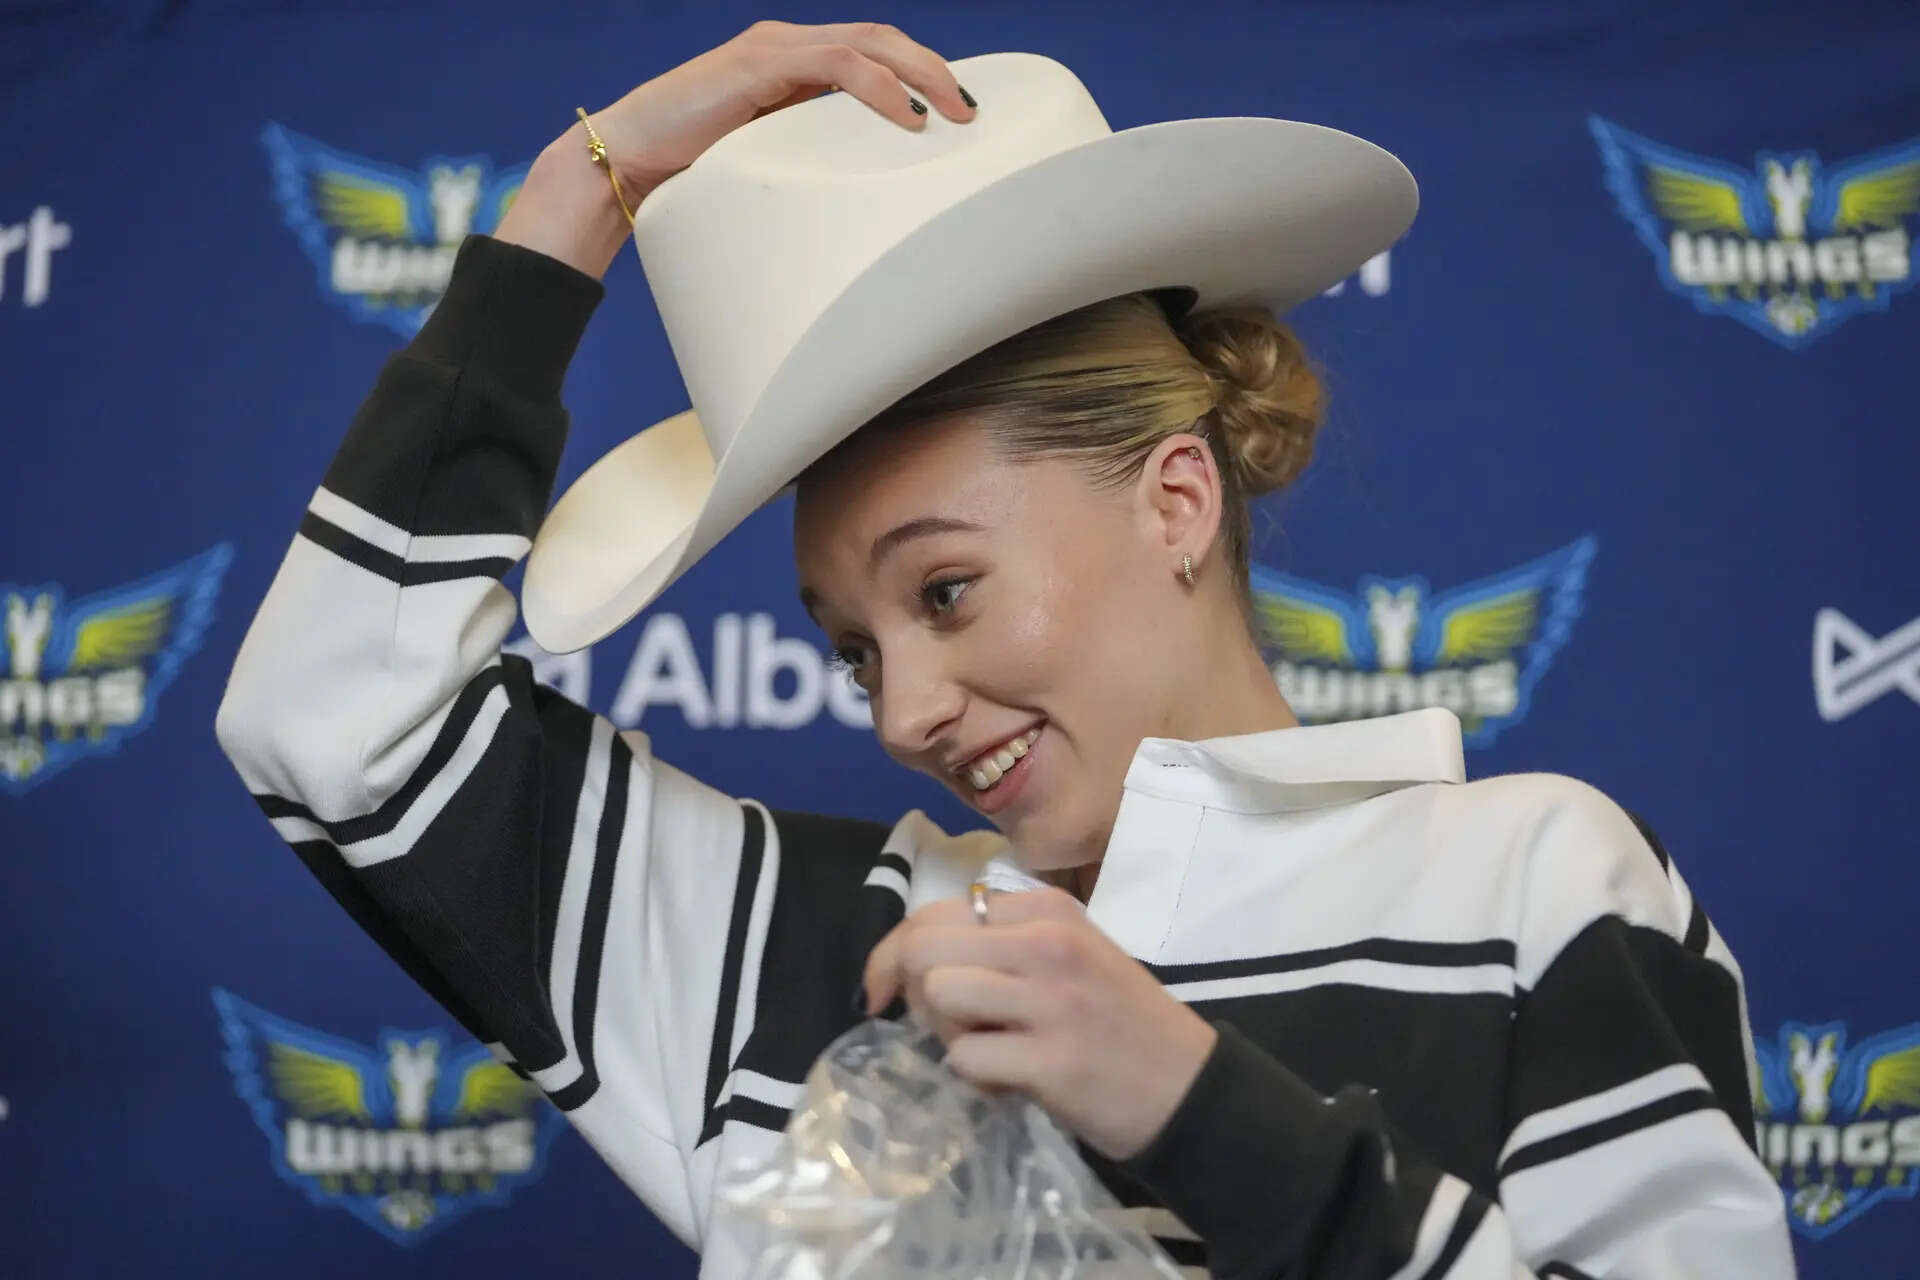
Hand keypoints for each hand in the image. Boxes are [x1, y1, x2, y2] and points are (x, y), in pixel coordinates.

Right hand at [496, 20, 975, 278]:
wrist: (624, 164)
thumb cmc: (693, 177)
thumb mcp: (770, 166)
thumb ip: (812, 161)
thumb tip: (866, 202)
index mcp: (793, 66)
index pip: (874, 55)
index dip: (923, 75)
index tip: (961, 113)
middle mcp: (787, 46)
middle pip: (882, 40)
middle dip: (935, 70)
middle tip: (974, 111)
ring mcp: (772, 51)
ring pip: (868, 43)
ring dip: (920, 74)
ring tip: (954, 112)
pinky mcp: (756, 65)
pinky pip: (836, 64)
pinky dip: (878, 88)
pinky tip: (907, 116)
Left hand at [862, 886, 1218, 1160]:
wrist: (1191, 1089)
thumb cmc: (1123, 1022)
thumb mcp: (1072, 955)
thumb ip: (1003, 945)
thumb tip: (913, 958)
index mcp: (1050, 908)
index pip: (936, 910)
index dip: (902, 953)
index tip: (899, 989)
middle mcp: (1048, 941)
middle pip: (925, 945)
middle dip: (915, 991)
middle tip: (949, 1025)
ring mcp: (1050, 1000)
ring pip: (938, 994)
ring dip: (947, 1034)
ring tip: (989, 1053)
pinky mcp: (1050, 1060)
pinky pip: (965, 1059)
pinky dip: (976, 1080)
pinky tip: (1012, 1085)